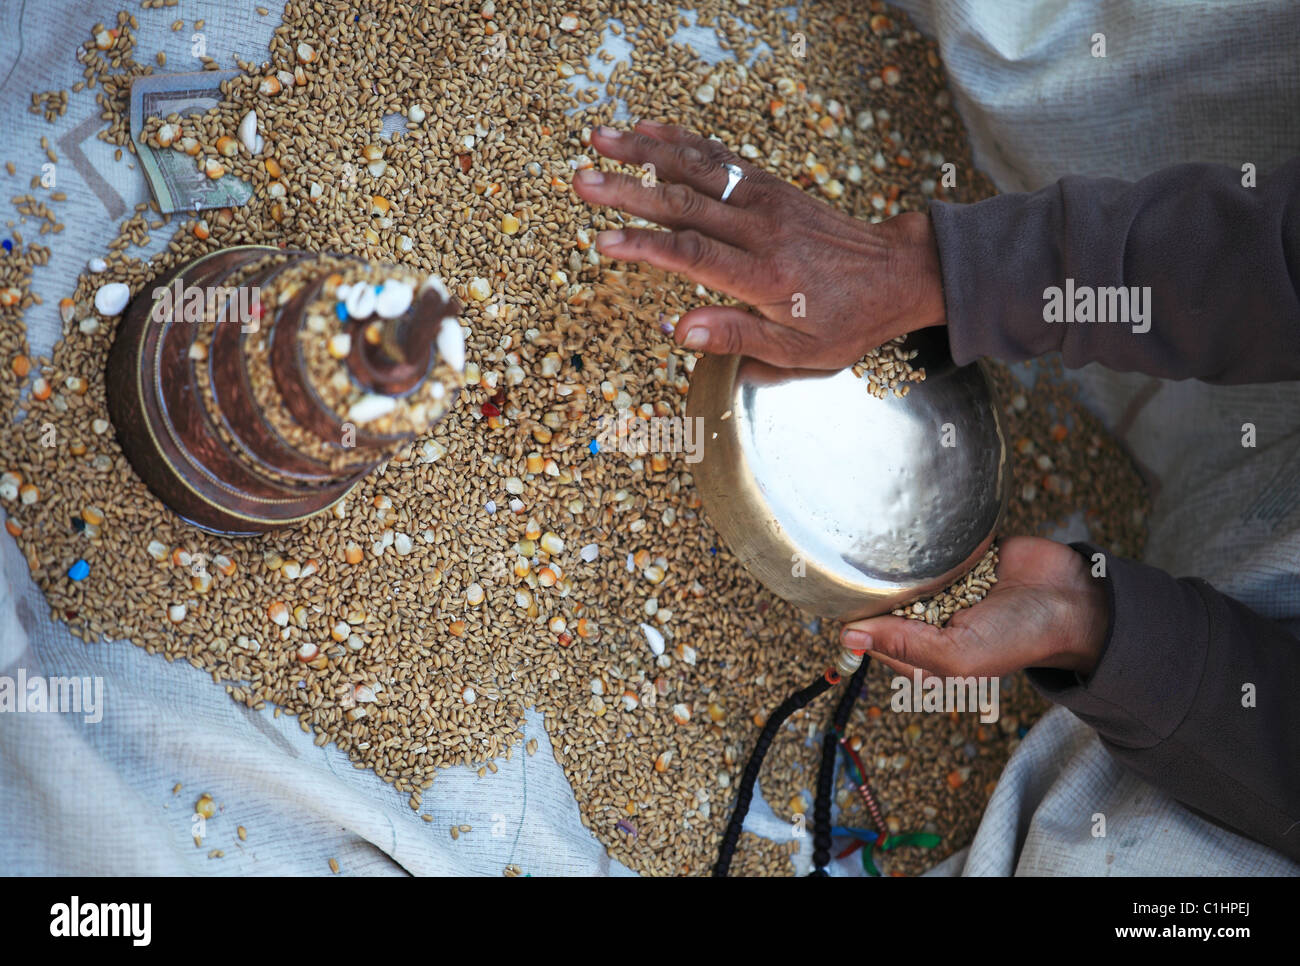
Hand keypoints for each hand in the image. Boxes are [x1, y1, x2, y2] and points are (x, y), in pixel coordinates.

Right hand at [573, 120, 946, 369]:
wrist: (897, 273)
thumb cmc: (847, 321)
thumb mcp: (799, 352)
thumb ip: (736, 340)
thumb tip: (677, 331)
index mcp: (765, 277)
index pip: (693, 256)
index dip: (644, 247)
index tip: (600, 243)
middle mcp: (763, 230)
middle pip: (684, 203)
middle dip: (627, 189)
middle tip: (580, 181)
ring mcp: (767, 200)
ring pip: (698, 168)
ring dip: (645, 151)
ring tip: (599, 138)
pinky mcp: (770, 186)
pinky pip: (721, 157)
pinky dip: (682, 140)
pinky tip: (648, 129)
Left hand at [840, 537, 1110, 679]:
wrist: (1074, 598)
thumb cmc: (1023, 637)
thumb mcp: (959, 656)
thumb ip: (904, 646)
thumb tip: (848, 638)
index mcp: (923, 653)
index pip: (870, 636)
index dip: (856, 616)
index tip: (844, 593)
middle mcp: (927, 620)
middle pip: (880, 600)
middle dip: (872, 585)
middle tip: (859, 562)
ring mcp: (941, 587)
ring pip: (900, 571)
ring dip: (894, 559)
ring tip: (883, 542)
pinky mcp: (956, 557)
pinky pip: (925, 545)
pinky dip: (921, 539)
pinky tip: (913, 529)